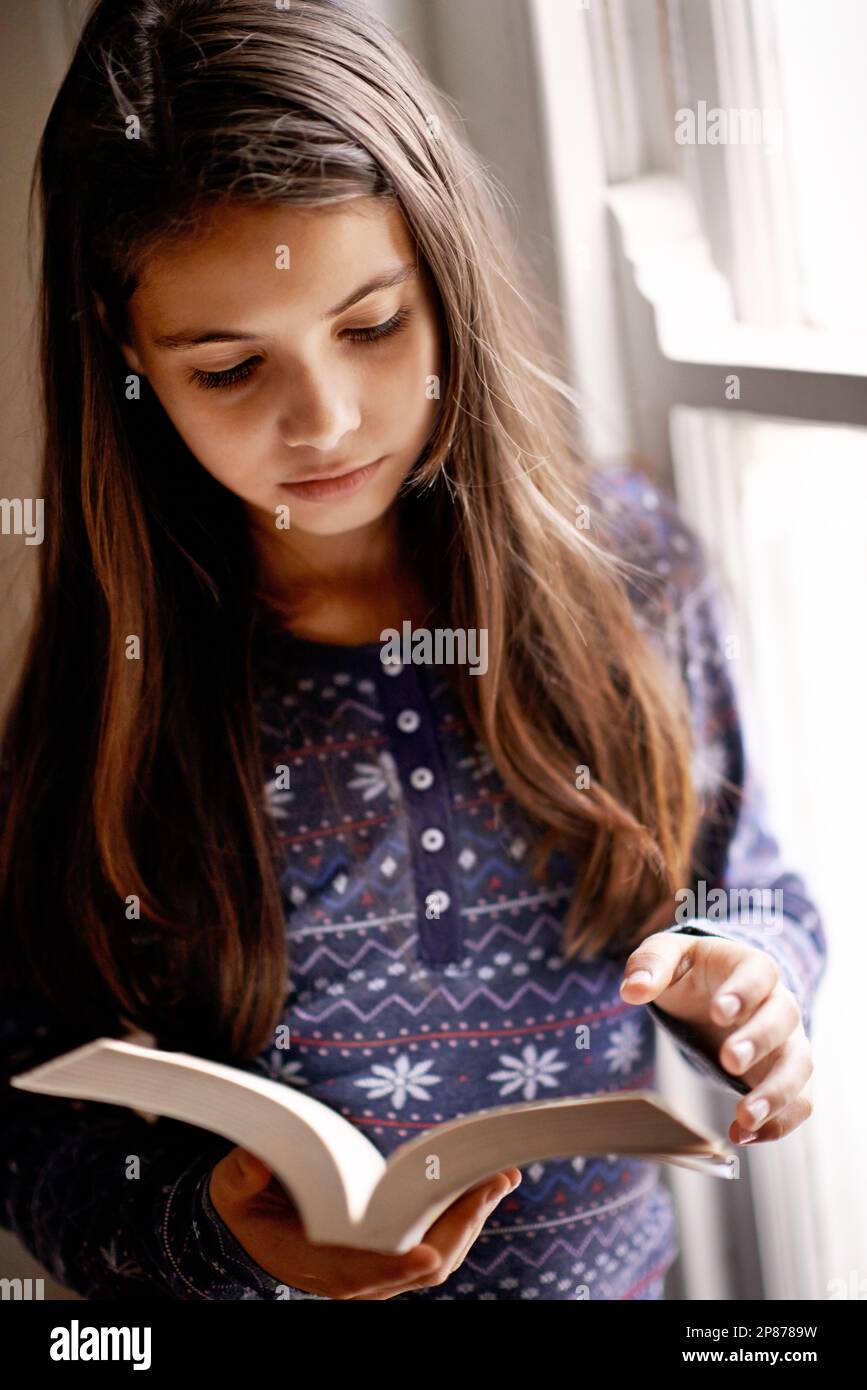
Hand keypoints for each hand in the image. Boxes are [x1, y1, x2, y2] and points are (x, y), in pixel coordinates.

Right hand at [209, 1145, 521, 1298]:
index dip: (394, 1265)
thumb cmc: (246, 1200)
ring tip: (501, 1177)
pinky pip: (437, 1244)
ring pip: (437, 1257)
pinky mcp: (393, 1255)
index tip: (426, 1255)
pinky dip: (464, 1218)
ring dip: (471, 1219)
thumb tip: (257, 1163)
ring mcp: (378, 1269)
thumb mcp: (233, 1186)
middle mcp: (354, 1276)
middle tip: (494, 1181)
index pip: (361, 1273)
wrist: (248, 1224)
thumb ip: (242, 1176)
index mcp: (314, 1264)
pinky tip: (485, 1187)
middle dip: (460, 1226)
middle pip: (419, 1265)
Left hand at [619, 930, 813, 1145]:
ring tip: (744, 1117)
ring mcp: (786, 1041)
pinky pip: (798, 1101)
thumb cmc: (691, 972)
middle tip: (728, 1062)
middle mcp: (778, 1002)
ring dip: (776, 1093)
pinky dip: (779, 1123)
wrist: (711, 996)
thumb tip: (631, 991)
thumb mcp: (667, 956)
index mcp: (750, 966)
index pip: (758, 972)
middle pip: (784, 1018)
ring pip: (799, 1066)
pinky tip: (744, 1135)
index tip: (719, 1012)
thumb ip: (650, 965)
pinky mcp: (784, 1076)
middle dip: (759, 1041)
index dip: (744, 992)